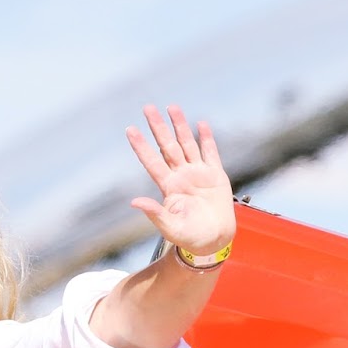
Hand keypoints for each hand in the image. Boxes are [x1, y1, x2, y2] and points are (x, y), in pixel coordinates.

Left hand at [126, 105, 234, 255]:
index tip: (130, 129)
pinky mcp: (216, 175)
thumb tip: (134, 202)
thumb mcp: (170, 227)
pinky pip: (210, 152)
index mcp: (169, 187)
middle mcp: (181, 176)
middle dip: (158, 127)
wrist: (213, 241)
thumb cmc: (189, 237)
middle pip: (167, 146)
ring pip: (187, 144)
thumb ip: (154, 213)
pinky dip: (206, 138)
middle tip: (148, 107)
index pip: (152, 161)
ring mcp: (198, 174)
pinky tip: (201, 124)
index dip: (141, 146)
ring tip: (172, 107)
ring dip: (180, 126)